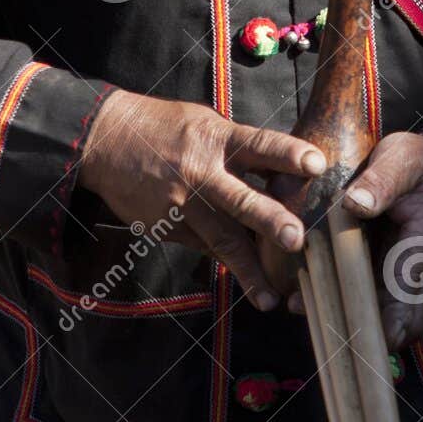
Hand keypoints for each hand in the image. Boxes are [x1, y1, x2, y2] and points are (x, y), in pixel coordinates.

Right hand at [78, 88, 326, 310]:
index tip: (316, 164)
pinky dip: (227, 264)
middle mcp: (201, 173)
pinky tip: (247, 283)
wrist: (106, 140)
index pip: (259, 144)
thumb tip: (283, 168)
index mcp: (216, 139)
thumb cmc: (165, 127)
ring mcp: (182, 205)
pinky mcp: (167, 229)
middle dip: (269, 221)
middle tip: (297, 240)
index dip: (287, 154)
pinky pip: (203, 249)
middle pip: (240, 199)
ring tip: (270, 299)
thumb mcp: (205, 123)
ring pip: (220, 240)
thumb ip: (240, 146)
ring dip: (247, 271)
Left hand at [285, 129, 422, 349]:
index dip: (393, 328)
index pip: (414, 302)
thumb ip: (381, 181)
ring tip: (298, 307)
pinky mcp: (382, 267)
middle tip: (320, 328)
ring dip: (343, 318)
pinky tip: (303, 292)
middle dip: (362, 335)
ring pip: (377, 312)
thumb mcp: (403, 161)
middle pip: (397, 322)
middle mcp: (414, 271)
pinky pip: (363, 293)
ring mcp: (398, 273)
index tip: (362, 337)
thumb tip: (354, 203)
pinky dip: (337, 297)